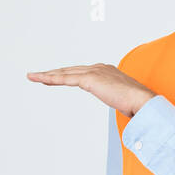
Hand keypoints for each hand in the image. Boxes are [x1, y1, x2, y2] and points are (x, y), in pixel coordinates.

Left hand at [26, 63, 155, 116]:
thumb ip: (118, 99)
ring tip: (33, 76)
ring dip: (47, 75)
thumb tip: (123, 106)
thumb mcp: (123, 100)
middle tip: (39, 75)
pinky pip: (65, 78)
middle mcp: (98, 68)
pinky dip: (51, 79)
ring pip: (65, 73)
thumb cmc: (137, 104)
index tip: (57, 77)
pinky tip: (41, 79)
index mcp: (106, 71)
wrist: (142, 101)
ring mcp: (94, 72)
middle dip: (54, 73)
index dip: (67, 74)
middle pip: (70, 70)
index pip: (81, 72)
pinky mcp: (89, 79)